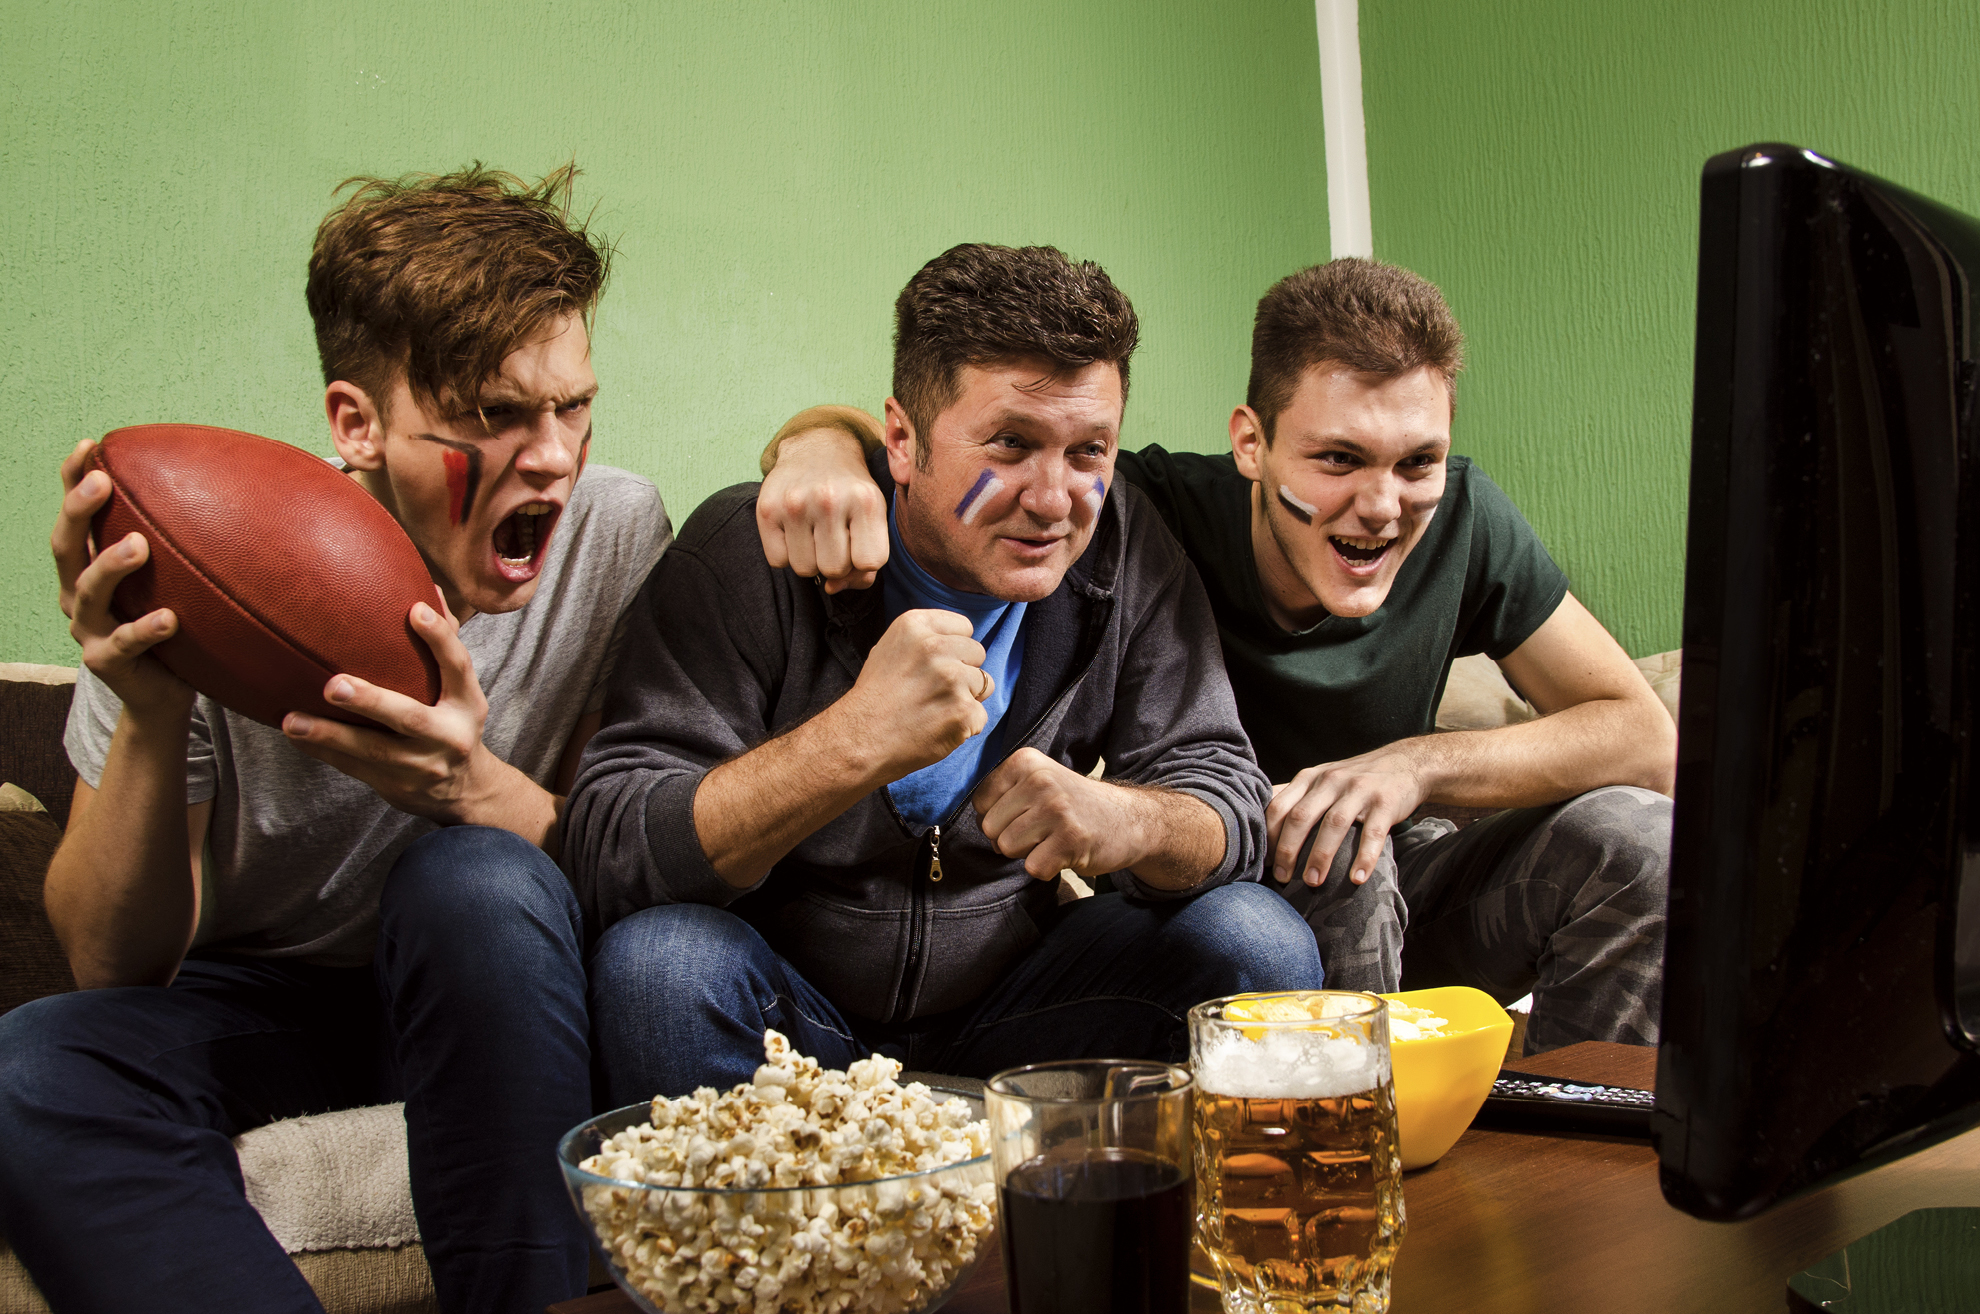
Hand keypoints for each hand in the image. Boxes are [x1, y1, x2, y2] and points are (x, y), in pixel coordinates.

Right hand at [51, 439, 194, 719]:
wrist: (164, 695)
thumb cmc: (175, 627)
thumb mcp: (174, 581)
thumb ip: (184, 544)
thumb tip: (242, 489)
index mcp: (89, 568)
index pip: (75, 518)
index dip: (73, 481)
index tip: (90, 444)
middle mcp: (78, 594)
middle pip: (65, 546)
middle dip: (80, 510)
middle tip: (104, 481)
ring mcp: (87, 630)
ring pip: (89, 592)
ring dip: (110, 565)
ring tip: (139, 545)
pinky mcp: (105, 663)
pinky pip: (123, 644)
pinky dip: (145, 629)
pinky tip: (171, 617)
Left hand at [280, 598, 516, 822]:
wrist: (463, 790)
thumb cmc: (453, 722)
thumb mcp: (461, 689)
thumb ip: (445, 645)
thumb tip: (431, 589)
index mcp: (467, 704)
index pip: (458, 666)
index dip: (439, 638)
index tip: (414, 610)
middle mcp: (447, 736)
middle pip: (409, 718)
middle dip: (371, 702)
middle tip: (334, 685)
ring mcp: (420, 766)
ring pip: (372, 751)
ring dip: (330, 736)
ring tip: (292, 721)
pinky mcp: (395, 785)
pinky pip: (353, 768)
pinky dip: (322, 751)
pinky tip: (294, 735)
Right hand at [757, 426, 887, 592]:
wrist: (816, 447)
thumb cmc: (850, 490)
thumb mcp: (872, 515)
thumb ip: (867, 559)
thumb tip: (832, 588)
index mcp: (866, 501)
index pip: (870, 562)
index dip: (862, 563)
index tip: (856, 545)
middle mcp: (830, 500)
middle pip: (834, 569)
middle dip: (835, 562)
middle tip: (833, 538)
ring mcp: (795, 503)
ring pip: (805, 569)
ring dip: (810, 559)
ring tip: (813, 533)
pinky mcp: (766, 508)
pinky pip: (778, 561)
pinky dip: (786, 554)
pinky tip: (794, 531)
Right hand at [838, 609, 990, 778]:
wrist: (861, 740)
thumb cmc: (874, 699)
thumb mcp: (889, 648)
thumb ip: (924, 638)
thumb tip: (957, 641)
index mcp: (916, 624)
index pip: (964, 626)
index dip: (954, 648)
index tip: (936, 665)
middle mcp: (935, 646)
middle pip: (978, 653)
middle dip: (963, 672)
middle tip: (933, 691)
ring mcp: (951, 678)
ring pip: (985, 683)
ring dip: (967, 698)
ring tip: (935, 709)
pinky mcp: (963, 710)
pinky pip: (981, 714)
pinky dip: (965, 725)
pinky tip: (938, 728)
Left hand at [973, 748, 1144, 879]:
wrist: (1127, 819)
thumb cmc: (1075, 805)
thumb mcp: (1039, 781)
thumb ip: (1004, 792)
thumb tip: (976, 822)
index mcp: (1026, 761)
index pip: (980, 802)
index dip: (998, 818)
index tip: (1026, 815)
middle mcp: (1040, 780)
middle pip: (991, 828)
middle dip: (1011, 838)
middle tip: (1041, 832)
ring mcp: (1057, 809)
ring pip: (1007, 848)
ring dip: (1028, 853)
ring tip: (1052, 840)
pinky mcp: (1071, 839)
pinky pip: (1033, 867)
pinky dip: (1047, 868)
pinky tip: (1065, 853)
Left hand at [1266, 748, 1428, 886]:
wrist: (1406, 763)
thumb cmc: (1355, 779)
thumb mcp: (1322, 779)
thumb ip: (1296, 798)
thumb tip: (1264, 829)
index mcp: (1310, 777)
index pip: (1279, 806)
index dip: (1268, 836)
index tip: (1265, 863)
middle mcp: (1331, 781)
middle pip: (1301, 816)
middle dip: (1288, 850)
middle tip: (1282, 878)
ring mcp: (1359, 790)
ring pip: (1333, 824)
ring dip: (1320, 856)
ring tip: (1313, 883)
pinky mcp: (1385, 802)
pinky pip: (1372, 833)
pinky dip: (1364, 857)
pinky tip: (1357, 879)